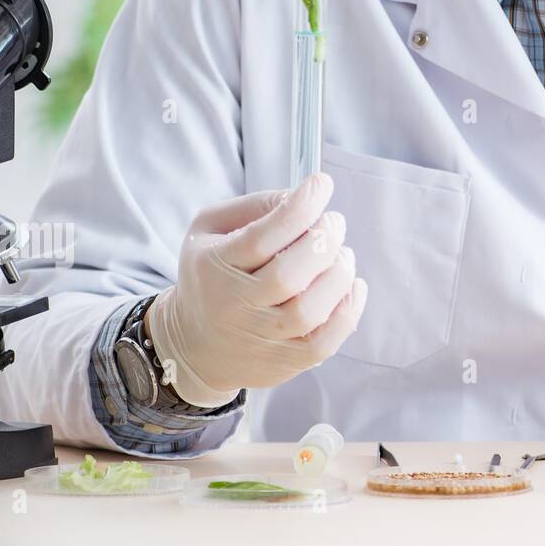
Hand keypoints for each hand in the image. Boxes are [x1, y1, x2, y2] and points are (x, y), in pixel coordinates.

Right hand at [146, 173, 367, 406]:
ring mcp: (261, 338)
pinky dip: (348, 309)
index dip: (299, 208)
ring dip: (338, 274)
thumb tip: (300, 196)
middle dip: (323, 240)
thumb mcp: (211, 229)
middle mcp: (236, 306)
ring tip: (341, 254)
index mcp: (216, 267)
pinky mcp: (285, 362)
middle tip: (334, 222)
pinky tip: (351, 284)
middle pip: (288, 275)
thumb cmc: (211, 274)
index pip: (261, 238)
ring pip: (309, 311)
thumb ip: (254, 206)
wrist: (194, 344)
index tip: (322, 184)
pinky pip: (325, 342)